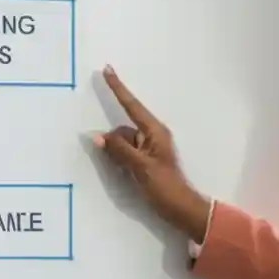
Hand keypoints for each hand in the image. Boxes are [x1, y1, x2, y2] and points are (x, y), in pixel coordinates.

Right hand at [94, 65, 212, 242]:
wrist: (180, 208)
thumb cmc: (165, 186)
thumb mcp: (141, 168)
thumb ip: (119, 151)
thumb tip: (98, 136)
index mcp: (154, 131)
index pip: (132, 105)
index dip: (118, 88)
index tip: (107, 70)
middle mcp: (151, 136)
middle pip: (122, 129)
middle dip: (114, 142)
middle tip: (126, 164)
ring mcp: (148, 149)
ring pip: (121, 143)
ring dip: (117, 155)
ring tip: (130, 175)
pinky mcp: (144, 162)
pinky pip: (124, 154)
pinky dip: (120, 161)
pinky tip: (126, 175)